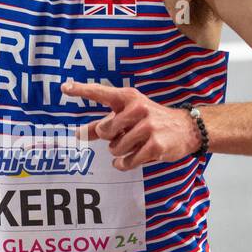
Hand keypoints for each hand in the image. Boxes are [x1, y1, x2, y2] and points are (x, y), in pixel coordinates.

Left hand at [62, 80, 200, 168]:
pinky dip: (125, 164)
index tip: (64, 87)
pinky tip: (131, 159)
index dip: (81, 90)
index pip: (101, 93)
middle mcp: (138, 109)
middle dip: (111, 139)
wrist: (187, 129)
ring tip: (134, 145)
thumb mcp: (129, 116)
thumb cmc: (152, 121)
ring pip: (115, 148)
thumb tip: (78, 133)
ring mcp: (147, 127)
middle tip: (125, 135)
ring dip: (120, 152)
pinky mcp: (155, 145)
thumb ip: (103, 124)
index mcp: (129, 98)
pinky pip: (127, 161)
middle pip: (104, 131)